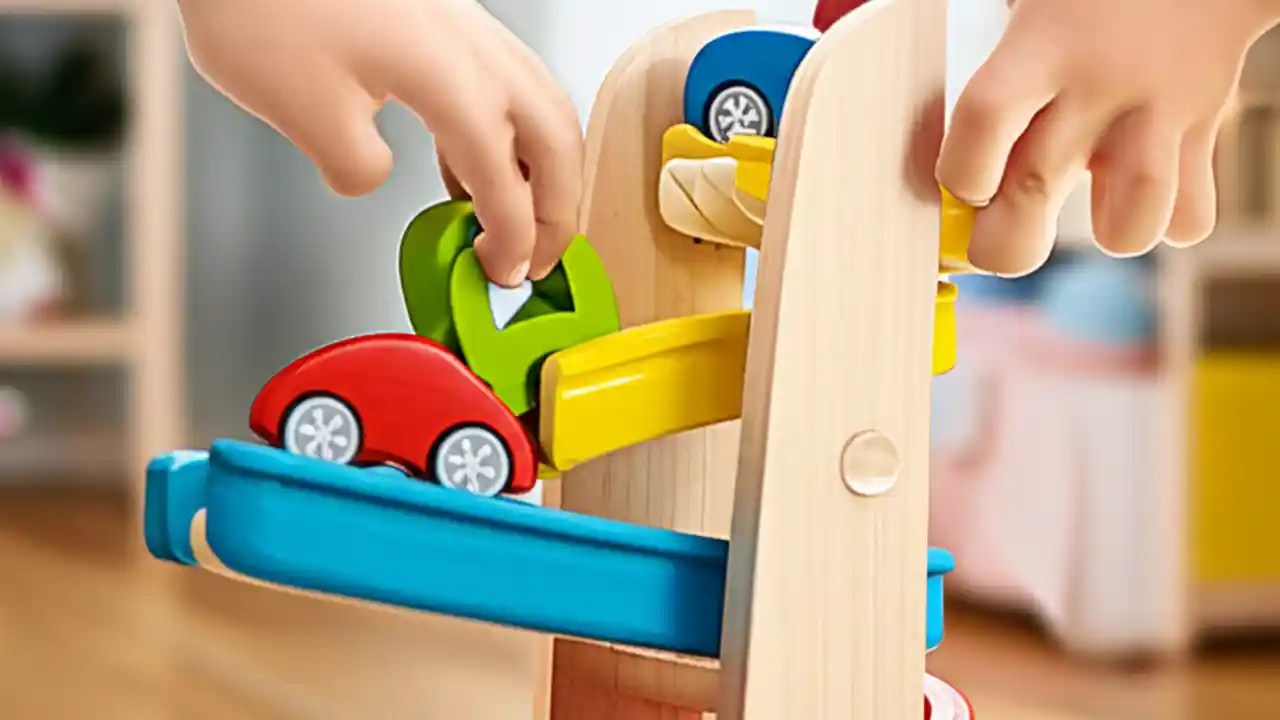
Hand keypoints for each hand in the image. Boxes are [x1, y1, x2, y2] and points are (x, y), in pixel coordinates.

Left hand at [176, 0, 582, 285]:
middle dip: (559, 210)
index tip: (508, 276)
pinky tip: (469, 167)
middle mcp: (476, 51)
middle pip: (556, 141)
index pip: (509, 182)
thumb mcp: (303, 112)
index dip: (516, 239)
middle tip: (539, 259)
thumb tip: (375, 179)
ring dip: (544, 170)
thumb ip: (356, 167)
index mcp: (453, 81)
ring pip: (542, 107)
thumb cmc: (263, 2)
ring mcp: (467, 29)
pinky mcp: (446, 20)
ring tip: (516, 220)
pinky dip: (509, 136)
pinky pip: (505, 86)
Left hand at [937, 0, 1279, 275]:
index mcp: (1043, 44)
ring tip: (1099, 207)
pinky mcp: (1206, 131)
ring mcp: (1159, 112)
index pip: (983, 121)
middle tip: (1001, 230)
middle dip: (1003, 242)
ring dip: (1106, 232)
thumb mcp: (1029, 12)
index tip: (962, 183)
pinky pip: (1188, 219)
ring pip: (1130, 225)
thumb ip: (995, 79)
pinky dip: (1167, 222)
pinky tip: (1145, 190)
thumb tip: (934, 166)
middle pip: (1032, 194)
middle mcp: (1100, 83)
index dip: (961, 173)